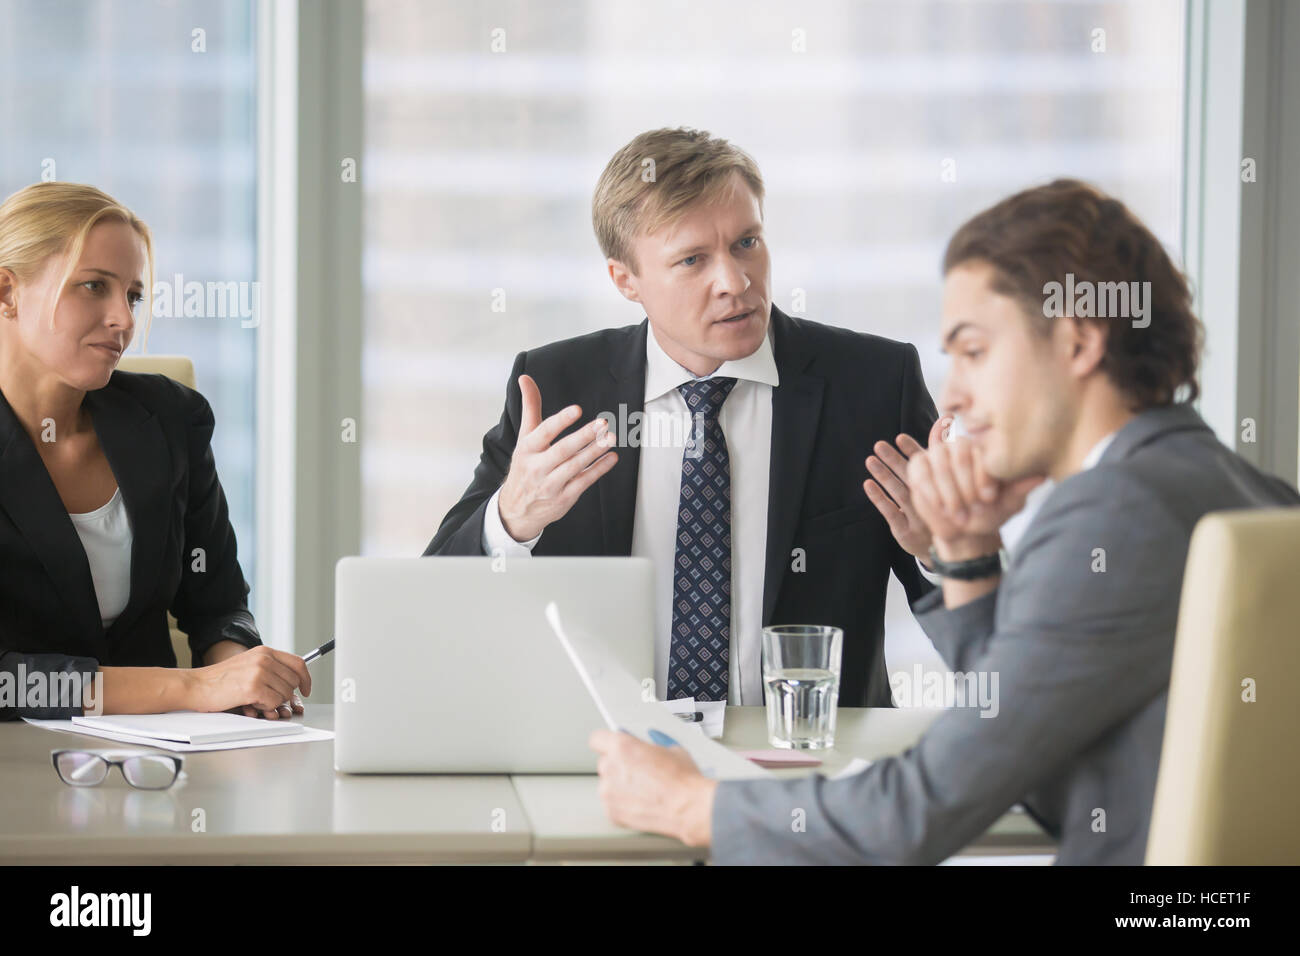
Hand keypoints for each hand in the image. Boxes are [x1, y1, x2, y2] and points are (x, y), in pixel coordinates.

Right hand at [186, 645, 311, 719]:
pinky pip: (274, 703)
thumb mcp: (248, 664)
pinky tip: (251, 704)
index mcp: (265, 651)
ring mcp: (259, 672)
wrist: (196, 685)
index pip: (298, 663)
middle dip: (285, 695)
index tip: (306, 689)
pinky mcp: (253, 688)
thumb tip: (294, 682)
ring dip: (272, 702)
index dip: (306, 679)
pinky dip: (265, 708)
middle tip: (268, 699)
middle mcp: (264, 659)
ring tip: (254, 699)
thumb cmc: (220, 680)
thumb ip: (270, 667)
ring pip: (285, 694)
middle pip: (294, 681)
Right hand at [497, 374, 617, 541]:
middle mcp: (537, 467)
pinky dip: (598, 469)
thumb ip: (530, 408)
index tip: (577, 409)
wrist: (516, 510)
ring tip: (610, 437)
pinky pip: (584, 482)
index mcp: (527, 449)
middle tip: (602, 422)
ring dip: (594, 451)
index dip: (560, 421)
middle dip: (583, 436)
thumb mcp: (524, 437)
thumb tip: (525, 378)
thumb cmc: (525, 467)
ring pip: (575, 466)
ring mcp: (551, 484)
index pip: (544, 433)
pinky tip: (611, 457)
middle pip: (562, 450)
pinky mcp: (564, 498)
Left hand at [589, 729, 717, 846]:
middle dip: (618, 766)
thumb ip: (651, 744)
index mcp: (622, 746)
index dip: (606, 742)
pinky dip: (622, 804)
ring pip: (607, 784)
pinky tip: (640, 802)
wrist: (688, 807)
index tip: (612, 746)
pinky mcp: (612, 812)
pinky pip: (611, 804)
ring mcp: (608, 792)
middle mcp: (610, 767)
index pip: (597, 738)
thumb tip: (648, 744)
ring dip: (619, 786)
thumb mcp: (670, 749)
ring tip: (643, 790)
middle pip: (604, 762)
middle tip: (637, 771)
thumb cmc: (682, 780)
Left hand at [864, 416, 951, 561]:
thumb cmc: (947, 505)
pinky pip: (891, 512)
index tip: (899, 438)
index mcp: (942, 485)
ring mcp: (919, 516)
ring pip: (899, 492)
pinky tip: (867, 484)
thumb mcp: (947, 477)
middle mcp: (932, 500)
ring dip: (884, 475)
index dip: (912, 450)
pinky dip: (879, 498)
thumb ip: (940, 448)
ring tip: (870, 460)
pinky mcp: (906, 531)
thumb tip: (944, 419)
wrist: (956, 547)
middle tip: (878, 445)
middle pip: (911, 476)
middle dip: (894, 459)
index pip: (927, 464)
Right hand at [905, 429, 1044, 559]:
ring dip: (949, 491)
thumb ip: (1020, 488)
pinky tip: (943, 508)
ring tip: (959, 515)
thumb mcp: (1008, 504)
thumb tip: (1040, 476)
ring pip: (939, 462)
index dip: (983, 475)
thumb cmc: (989, 513)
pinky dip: (931, 492)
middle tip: (973, 509)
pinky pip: (920, 473)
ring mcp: (936, 454)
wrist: (965, 531)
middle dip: (965, 485)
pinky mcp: (918, 467)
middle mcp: (960, 446)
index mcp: (984, 451)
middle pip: (958, 452)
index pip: (981, 451)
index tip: (989, 498)